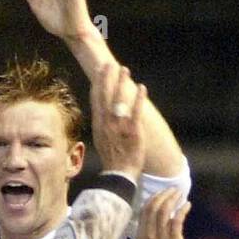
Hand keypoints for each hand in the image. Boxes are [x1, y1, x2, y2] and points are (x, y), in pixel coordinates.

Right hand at [90, 62, 145, 180]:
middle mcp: (107, 123)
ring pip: (119, 100)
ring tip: (125, 69)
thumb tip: (101, 112)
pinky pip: (135, 112)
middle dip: (107, 78)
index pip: (96, 100)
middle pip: (105, 96)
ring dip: (121, 83)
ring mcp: (119, 127)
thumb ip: (101, 124)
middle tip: (109, 63)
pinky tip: (142, 87)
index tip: (99, 70)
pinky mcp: (133, 131)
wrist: (119, 174)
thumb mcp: (101, 140)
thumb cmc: (112, 158)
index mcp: (99, 124)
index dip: (97, 83)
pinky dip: (138, 99)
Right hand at [137, 187, 190, 238]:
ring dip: (173, 199)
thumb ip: (151, 235)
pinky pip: (177, 219)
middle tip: (173, 189)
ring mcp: (161, 237)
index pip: (145, 210)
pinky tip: (187, 205)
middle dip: (164, 194)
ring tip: (180, 193)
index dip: (154, 198)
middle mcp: (149, 233)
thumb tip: (161, 222)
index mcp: (141, 235)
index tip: (162, 193)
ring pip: (165, 210)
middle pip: (154, 206)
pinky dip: (182, 209)